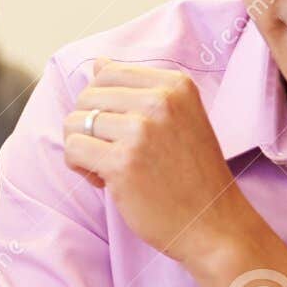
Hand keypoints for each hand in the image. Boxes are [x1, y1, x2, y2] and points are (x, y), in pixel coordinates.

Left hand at [63, 59, 259, 266]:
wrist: (213, 224)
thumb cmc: (191, 174)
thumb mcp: (176, 119)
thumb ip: (137, 89)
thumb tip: (97, 63)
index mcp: (175, 84)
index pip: (107, 72)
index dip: (103, 104)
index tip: (123, 130)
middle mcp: (160, 101)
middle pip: (87, 96)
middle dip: (90, 127)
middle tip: (115, 153)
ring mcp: (141, 130)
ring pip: (75, 122)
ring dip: (83, 149)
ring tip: (110, 168)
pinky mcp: (122, 162)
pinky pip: (73, 149)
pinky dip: (80, 167)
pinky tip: (104, 181)